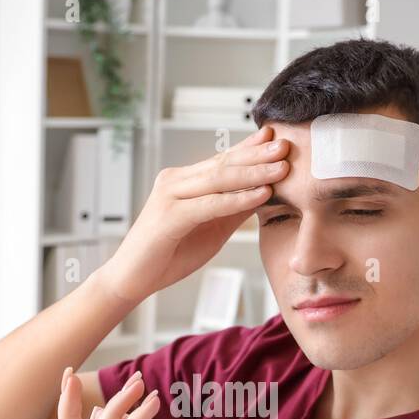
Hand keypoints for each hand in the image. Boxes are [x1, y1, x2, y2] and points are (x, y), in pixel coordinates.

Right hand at [100, 126, 288, 302]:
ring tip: (282, 167)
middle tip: (287, 145)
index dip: (249, 148)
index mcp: (184, 182)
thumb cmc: (167, 256)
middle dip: (257, 154)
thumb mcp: (211, 230)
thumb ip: (233, 210)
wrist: (132, 279)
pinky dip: (238, 199)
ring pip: (219, 179)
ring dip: (254, 172)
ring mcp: (170, 196)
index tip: (276, 138)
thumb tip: (265, 192)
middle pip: (223, 163)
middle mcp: (175, 182)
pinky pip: (211, 204)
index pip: (222, 160)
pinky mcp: (169, 216)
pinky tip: (261, 194)